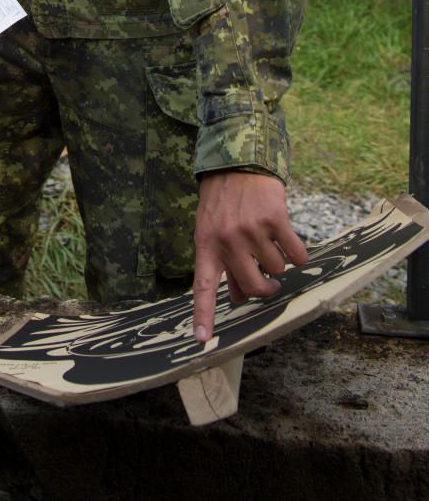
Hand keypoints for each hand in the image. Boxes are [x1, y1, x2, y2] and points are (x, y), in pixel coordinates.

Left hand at [192, 170, 308, 342]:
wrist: (238, 160)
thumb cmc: (223, 200)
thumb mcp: (211, 230)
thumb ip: (224, 263)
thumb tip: (240, 299)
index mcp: (206, 245)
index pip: (203, 287)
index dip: (203, 315)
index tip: (201, 340)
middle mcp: (227, 240)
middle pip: (255, 287)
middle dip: (267, 288)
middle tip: (271, 281)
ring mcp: (251, 230)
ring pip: (278, 269)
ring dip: (279, 261)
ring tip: (270, 241)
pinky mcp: (275, 219)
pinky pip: (296, 255)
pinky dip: (299, 254)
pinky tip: (289, 239)